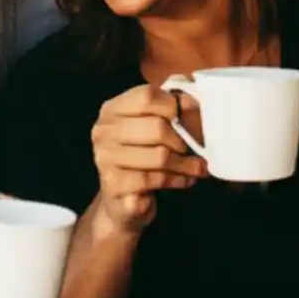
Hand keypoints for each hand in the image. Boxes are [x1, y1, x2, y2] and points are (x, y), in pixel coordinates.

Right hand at [91, 85, 209, 233]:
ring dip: (185, 164)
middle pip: (156, 127)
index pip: (147, 95)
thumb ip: (170, 107)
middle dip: (183, 141)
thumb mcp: (152, 128)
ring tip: (195, 167)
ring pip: (159, 156)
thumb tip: (192, 99)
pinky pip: (155, 179)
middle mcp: (103, 131)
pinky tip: (183, 180)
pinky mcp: (114, 185)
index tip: (186, 119)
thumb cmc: (143, 159)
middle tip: (193, 150)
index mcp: (111, 110)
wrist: (122, 202)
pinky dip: (176, 180)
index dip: (173, 106)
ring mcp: (105, 159)